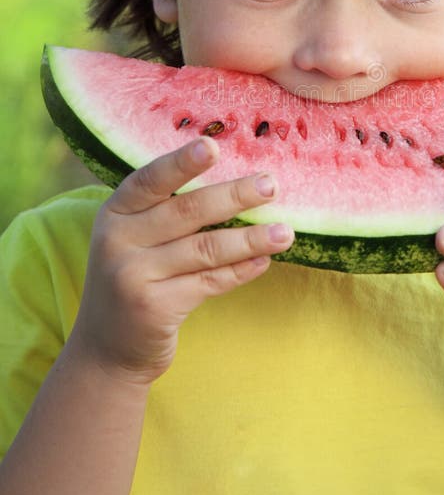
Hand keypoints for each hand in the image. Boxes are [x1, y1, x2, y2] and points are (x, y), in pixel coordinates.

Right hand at [69, 137, 293, 385]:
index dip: (181, 163)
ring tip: (286, 232)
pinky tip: (265, 260)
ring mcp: (134, 276)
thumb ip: (168, 212)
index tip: (212, 145)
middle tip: (271, 185)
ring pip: (206, 249)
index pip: (150, 180)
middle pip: (187, 212)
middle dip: (234, 196)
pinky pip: (210, 282)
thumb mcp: (134, 239)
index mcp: (114, 213)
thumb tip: (240, 183)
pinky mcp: (155, 308)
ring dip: (251, 239)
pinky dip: (241, 270)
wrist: (106, 349)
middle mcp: (118, 241)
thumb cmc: (134, 278)